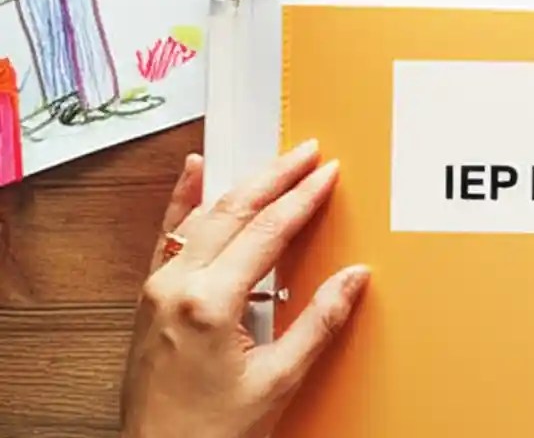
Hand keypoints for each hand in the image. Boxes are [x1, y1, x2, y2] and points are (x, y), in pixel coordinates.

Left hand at [120, 140, 369, 437]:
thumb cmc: (211, 433)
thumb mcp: (278, 380)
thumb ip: (318, 322)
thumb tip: (355, 277)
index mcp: (209, 303)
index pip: (267, 232)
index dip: (302, 198)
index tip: (328, 173)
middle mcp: (176, 287)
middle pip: (233, 211)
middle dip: (275, 177)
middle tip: (308, 153)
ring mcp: (157, 290)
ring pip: (203, 217)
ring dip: (241, 185)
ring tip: (273, 162)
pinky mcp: (150, 300)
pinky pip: (170, 236)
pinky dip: (184, 201)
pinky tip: (193, 173)